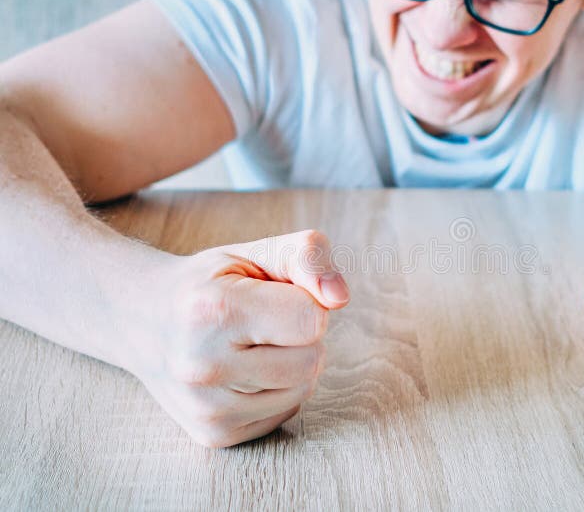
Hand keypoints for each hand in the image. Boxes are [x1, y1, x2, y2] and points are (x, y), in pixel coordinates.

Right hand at [124, 229, 349, 447]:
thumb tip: (339, 297)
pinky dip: (277, 391)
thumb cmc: (211, 283)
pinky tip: (244, 371)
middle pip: (312, 360)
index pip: (311, 319)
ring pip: (303, 389)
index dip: (305, 302)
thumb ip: (307, 256)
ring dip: (292, 364)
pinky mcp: (214, 434)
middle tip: (262, 323)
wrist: (142, 320)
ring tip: (252, 345)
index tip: (274, 296)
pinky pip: (286, 412)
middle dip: (301, 336)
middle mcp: (203, 365)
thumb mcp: (255, 252)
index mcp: (213, 311)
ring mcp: (206, 408)